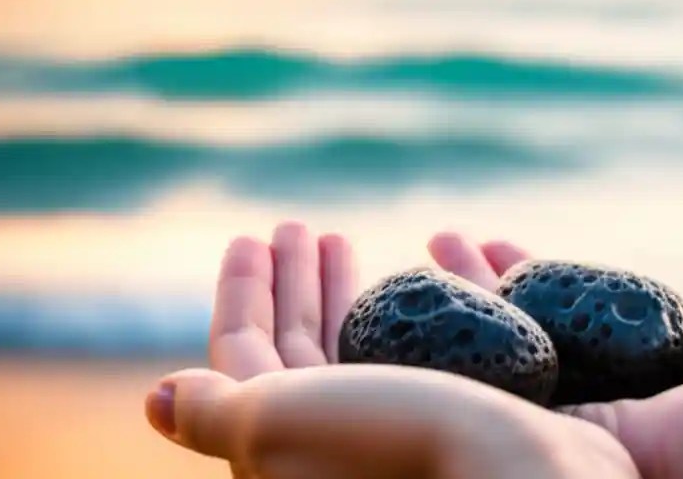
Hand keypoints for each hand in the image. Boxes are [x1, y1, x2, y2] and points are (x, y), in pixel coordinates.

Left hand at [143, 222, 638, 477]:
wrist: (527, 478)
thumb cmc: (392, 443)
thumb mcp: (276, 421)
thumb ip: (215, 409)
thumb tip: (154, 400)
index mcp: (287, 448)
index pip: (245, 359)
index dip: (242, 295)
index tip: (252, 235)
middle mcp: (341, 445)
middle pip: (302, 350)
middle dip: (295, 285)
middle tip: (303, 228)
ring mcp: (401, 434)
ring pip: (358, 351)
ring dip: (344, 290)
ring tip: (342, 240)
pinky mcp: (458, 420)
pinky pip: (415, 352)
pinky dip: (408, 306)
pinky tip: (416, 273)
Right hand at [428, 233, 682, 478]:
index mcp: (645, 374)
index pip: (573, 316)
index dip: (533, 276)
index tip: (491, 238)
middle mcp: (600, 400)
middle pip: (525, 331)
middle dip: (480, 284)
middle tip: (438, 237)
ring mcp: (568, 422)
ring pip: (497, 356)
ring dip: (457, 302)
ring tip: (429, 242)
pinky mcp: (542, 440)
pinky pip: (487, 390)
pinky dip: (448, 351)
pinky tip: (419, 298)